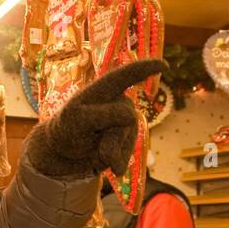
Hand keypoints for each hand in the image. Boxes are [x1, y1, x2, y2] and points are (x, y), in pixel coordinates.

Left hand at [26, 58, 167, 178]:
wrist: (64, 152)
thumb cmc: (66, 127)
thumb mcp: (76, 120)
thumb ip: (102, 115)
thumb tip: (132, 117)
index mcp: (104, 89)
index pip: (126, 76)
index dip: (146, 68)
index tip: (164, 65)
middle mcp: (120, 102)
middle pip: (126, 119)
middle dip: (110, 138)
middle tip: (93, 147)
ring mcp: (127, 121)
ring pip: (126, 139)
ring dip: (109, 152)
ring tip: (92, 151)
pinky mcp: (128, 140)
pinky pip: (126, 155)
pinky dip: (112, 162)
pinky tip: (100, 160)